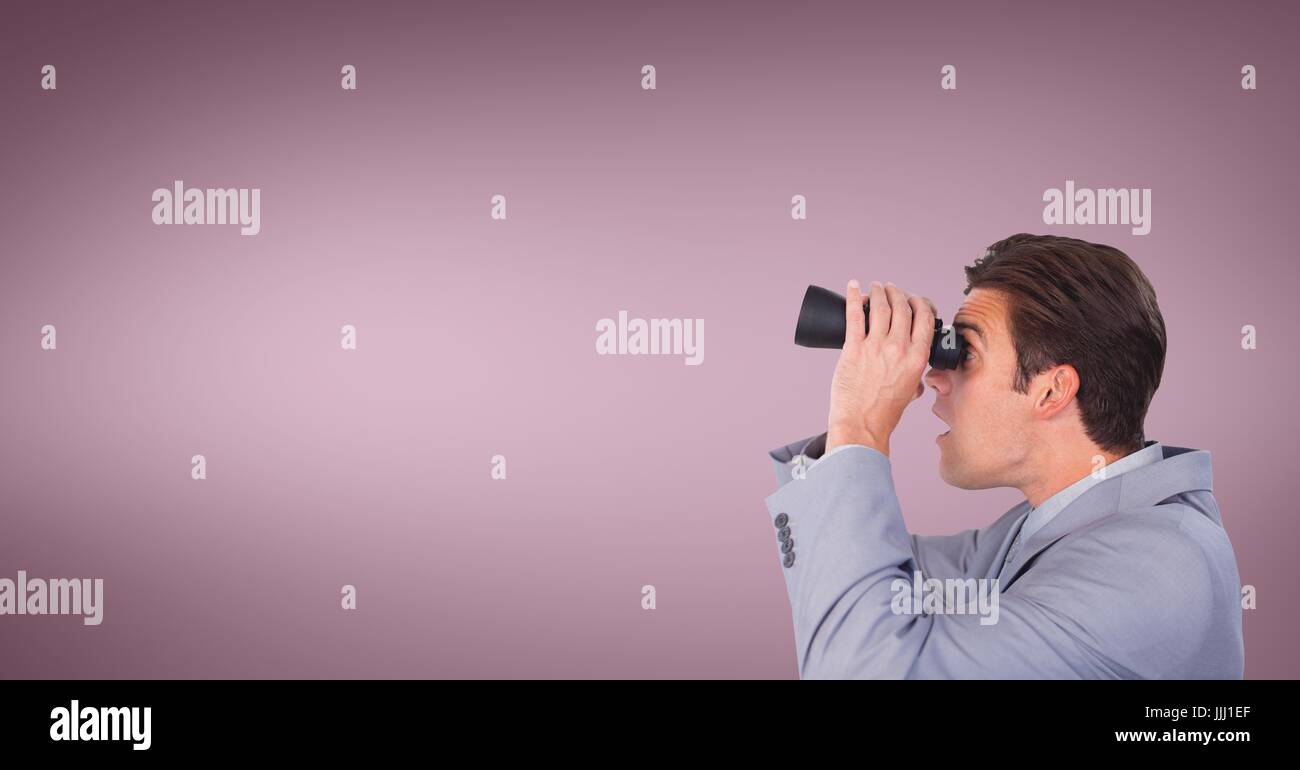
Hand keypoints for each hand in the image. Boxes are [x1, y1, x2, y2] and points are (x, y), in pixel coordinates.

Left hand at [826, 280, 935, 456]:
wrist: (862, 426)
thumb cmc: (885, 413)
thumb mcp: (910, 393)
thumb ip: (916, 381)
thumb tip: (919, 381)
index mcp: (917, 357)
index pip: (924, 317)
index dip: (919, 301)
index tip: (913, 298)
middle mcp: (899, 348)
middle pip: (902, 307)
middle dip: (897, 293)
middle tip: (890, 289)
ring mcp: (876, 347)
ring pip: (880, 307)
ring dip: (878, 292)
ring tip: (875, 286)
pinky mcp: (853, 349)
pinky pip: (854, 316)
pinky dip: (854, 297)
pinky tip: (853, 286)